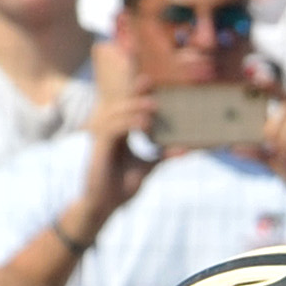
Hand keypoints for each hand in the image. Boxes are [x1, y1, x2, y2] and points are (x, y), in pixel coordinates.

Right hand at [82, 47, 156, 217]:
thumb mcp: (147, 167)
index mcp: (119, 133)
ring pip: (116, 113)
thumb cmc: (121, 187)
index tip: (152, 80)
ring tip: (153, 106)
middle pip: (120, 103)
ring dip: (134, 107)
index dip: (136, 91)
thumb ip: (162, 155)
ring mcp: (102, 138)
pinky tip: (144, 124)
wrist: (105, 206)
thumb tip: (185, 148)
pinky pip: (113, 129)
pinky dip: (129, 124)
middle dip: (135, 92)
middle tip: (152, 84)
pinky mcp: (99, 148)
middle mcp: (109, 131)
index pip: (128, 106)